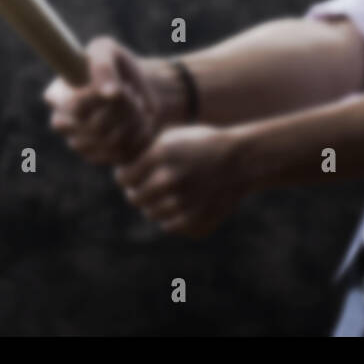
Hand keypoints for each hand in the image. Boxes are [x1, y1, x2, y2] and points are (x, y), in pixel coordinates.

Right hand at [44, 37, 167, 165]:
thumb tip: (109, 93)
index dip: (101, 99)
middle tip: (134, 96)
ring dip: (135, 122)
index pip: (74, 107)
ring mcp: (80, 144)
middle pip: (97, 127)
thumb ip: (104, 66)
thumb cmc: (115, 66)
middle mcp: (62, 124)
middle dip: (124, 109)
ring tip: (140, 107)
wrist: (135, 90)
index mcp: (56, 96)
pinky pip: (123, 154)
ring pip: (112, 142)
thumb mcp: (107, 50)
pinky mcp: (101, 158)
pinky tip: (142, 123)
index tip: (119, 88)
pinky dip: (140, 137)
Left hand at [114, 125, 249, 238]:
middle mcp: (169, 180)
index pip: (124, 178)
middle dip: (137, 192)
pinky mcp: (196, 221)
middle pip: (135, 198)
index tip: (132, 174)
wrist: (243, 160)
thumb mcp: (172, 138)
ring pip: (152, 214)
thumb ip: (144, 154)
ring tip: (168, 193)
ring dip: (155, 205)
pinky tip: (183, 203)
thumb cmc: (203, 144)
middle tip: (146, 186)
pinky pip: (171, 225)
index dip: (125, 176)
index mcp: (161, 155)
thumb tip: (120, 171)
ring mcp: (183, 203)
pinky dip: (174, 217)